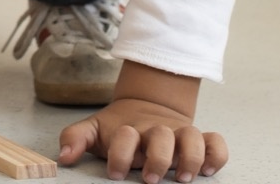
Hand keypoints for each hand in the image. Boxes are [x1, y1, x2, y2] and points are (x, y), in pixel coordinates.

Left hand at [58, 98, 227, 182]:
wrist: (147, 104)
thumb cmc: (120, 127)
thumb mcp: (95, 129)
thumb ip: (76, 138)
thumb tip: (63, 156)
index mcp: (130, 128)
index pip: (125, 136)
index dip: (120, 155)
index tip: (116, 173)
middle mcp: (156, 130)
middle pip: (162, 136)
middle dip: (158, 158)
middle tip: (150, 178)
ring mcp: (179, 132)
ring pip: (193, 136)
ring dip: (190, 156)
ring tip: (184, 178)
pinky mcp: (199, 138)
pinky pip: (216, 142)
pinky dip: (216, 154)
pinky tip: (207, 169)